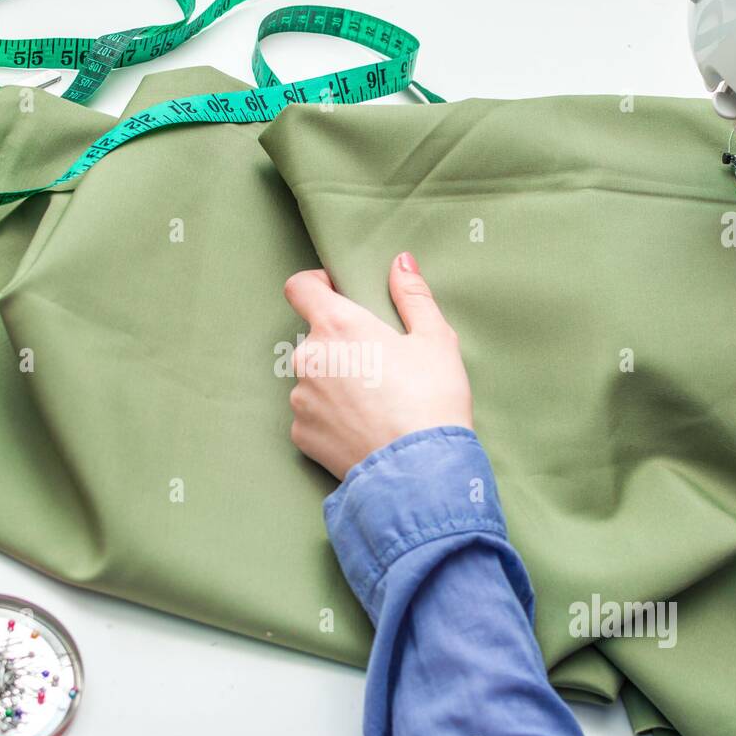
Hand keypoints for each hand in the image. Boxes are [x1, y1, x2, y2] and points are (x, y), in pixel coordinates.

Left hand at [283, 252, 472, 479]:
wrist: (420, 472)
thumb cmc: (431, 399)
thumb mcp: (436, 339)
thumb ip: (413, 295)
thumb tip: (400, 262)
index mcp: (337, 325)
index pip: (300, 287)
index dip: (316, 286)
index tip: (338, 294)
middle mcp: (309, 358)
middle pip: (315, 338)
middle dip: (340, 344)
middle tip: (379, 363)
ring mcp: (301, 398)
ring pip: (313, 378)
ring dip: (334, 382)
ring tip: (375, 402)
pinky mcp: (301, 434)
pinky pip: (312, 415)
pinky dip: (331, 417)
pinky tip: (363, 427)